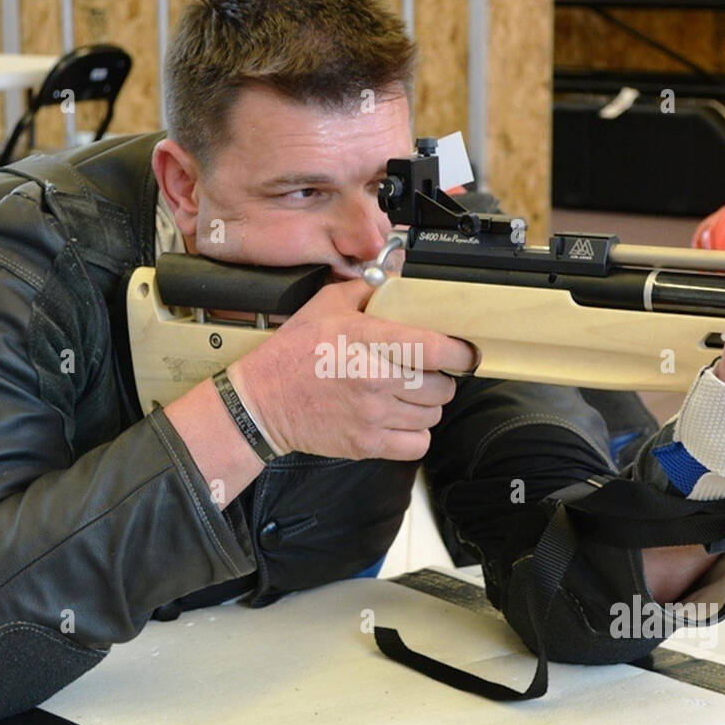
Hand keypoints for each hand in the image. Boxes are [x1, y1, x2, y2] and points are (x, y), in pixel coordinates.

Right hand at [230, 278, 478, 460]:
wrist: (261, 402)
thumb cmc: (293, 353)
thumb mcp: (325, 305)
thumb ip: (368, 290)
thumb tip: (401, 280)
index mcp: (366, 339)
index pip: (435, 348)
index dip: (460, 353)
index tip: (463, 352)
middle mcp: (373, 378)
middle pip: (441, 386)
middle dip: (440, 379)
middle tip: (425, 373)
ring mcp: (371, 415)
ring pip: (432, 415)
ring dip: (427, 406)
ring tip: (408, 395)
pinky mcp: (366, 444)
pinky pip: (417, 444)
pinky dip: (416, 434)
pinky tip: (401, 420)